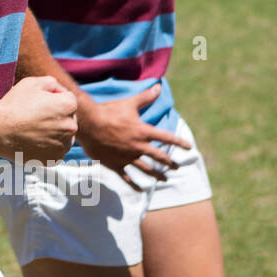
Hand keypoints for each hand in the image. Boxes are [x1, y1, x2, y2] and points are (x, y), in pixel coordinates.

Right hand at [0, 76, 77, 161]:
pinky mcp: (54, 159)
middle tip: (34, 117)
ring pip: (62, 136)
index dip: (53, 97)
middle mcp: (71, 126)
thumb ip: (52, 82)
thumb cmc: (13, 104)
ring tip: (32, 130)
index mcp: (68, 106)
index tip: (37, 101)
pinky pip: (54, 151)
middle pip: (67, 119)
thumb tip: (59, 91)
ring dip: (53, 133)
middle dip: (55, 116)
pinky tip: (32, 141)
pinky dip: (46, 148)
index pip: (68, 98)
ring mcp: (63, 145)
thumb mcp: (32, 82)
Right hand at [76, 83, 191, 190]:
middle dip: (169, 163)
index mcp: (143, 132)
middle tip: (177, 167)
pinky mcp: (115, 164)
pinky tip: (141, 190)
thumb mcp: (129, 103)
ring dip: (156, 175)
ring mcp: (127, 157)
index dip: (179, 142)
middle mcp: (138, 146)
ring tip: (164, 179)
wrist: (88, 124)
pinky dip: (134, 184)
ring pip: (146, 169)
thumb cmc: (108, 112)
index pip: (167, 137)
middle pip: (159, 157)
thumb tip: (159, 87)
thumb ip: (145, 98)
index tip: (188, 147)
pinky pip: (127, 177)